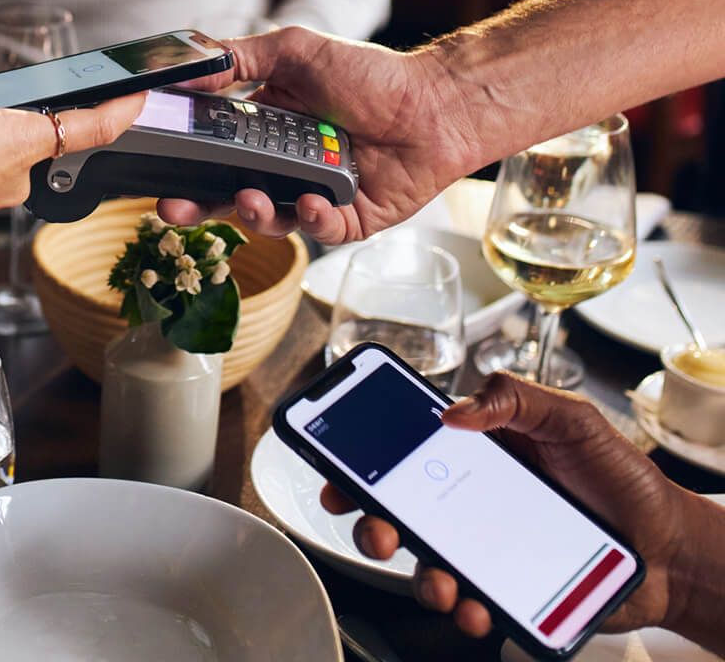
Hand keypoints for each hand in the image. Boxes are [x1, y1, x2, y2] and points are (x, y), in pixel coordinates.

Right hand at [158, 26, 481, 244]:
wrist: (435, 102)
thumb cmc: (370, 74)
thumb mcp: (294, 50)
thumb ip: (238, 57)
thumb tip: (183, 66)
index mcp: (266, 128)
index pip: (215, 153)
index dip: (186, 164)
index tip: (159, 169)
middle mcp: (286, 165)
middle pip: (230, 195)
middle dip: (198, 205)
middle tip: (173, 207)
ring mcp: (316, 195)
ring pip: (271, 219)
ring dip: (255, 214)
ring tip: (251, 199)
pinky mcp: (350, 220)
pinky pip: (321, 231)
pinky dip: (313, 219)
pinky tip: (315, 202)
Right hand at [320, 372, 684, 637]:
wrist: (669, 546)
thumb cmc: (620, 477)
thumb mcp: (571, 419)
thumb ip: (516, 398)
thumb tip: (453, 412)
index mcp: (475, 455)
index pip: (405, 453)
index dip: (363, 463)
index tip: (339, 472)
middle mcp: (470, 502)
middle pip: (400, 512)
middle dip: (372, 524)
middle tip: (379, 528)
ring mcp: (485, 548)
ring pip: (427, 565)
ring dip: (420, 577)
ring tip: (442, 581)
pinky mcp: (507, 589)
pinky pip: (472, 604)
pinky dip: (467, 611)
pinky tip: (478, 606)